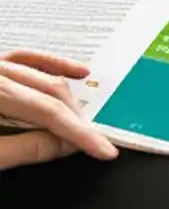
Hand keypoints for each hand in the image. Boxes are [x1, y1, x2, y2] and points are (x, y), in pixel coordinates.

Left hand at [0, 50, 117, 169]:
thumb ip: (25, 148)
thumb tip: (67, 146)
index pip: (47, 110)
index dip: (78, 132)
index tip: (104, 150)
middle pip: (50, 91)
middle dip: (74, 118)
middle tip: (91, 143)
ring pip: (43, 74)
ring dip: (68, 96)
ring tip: (83, 120)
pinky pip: (25, 58)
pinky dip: (52, 65)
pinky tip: (77, 72)